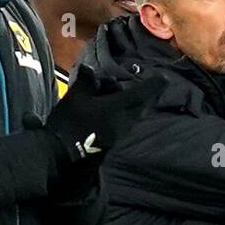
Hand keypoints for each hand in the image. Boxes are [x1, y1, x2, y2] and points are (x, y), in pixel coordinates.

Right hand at [42, 65, 165, 164]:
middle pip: (139, 107)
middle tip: (133, 87)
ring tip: (113, 97)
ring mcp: (117, 135)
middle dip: (139, 96)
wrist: (61, 156)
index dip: (152, 85)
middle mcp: (123, 122)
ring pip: (131, 116)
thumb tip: (90, 69)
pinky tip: (107, 113)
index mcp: (117, 108)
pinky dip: (120, 115)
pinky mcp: (110, 144)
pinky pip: (122, 125)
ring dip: (128, 105)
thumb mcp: (74, 96)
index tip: (163, 78)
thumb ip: (86, 81)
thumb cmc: (69, 122)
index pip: (140, 94)